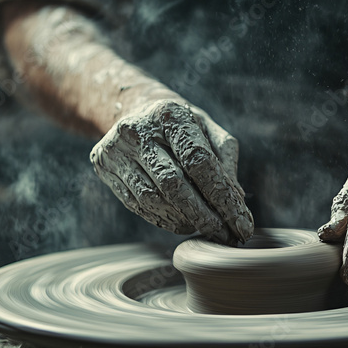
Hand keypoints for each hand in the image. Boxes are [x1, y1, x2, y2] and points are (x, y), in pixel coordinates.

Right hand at [90, 95, 253, 243]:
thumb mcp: (208, 130)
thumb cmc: (181, 125)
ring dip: (184, 221)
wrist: (134, 110)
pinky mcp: (104, 166)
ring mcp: (116, 149)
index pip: (200, 162)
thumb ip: (225, 159)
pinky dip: (164, 220)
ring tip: (206, 229)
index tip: (242, 224)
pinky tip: (183, 224)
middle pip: (174, 184)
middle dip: (204, 217)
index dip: (223, 197)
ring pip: (153, 199)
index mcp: (170, 114)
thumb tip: (236, 199)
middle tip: (226, 236)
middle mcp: (137, 130)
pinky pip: (137, 205)